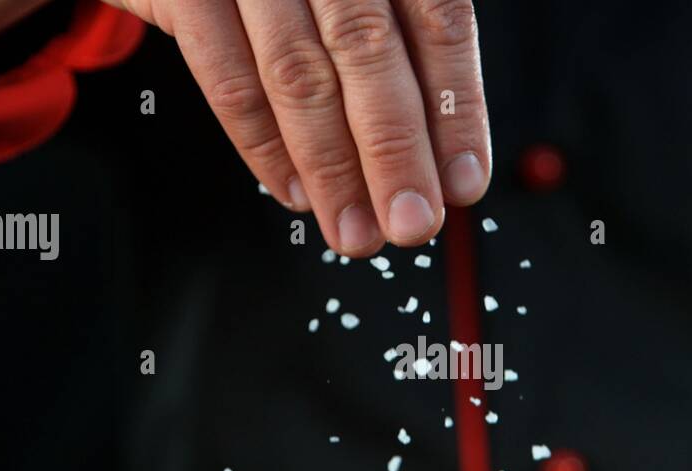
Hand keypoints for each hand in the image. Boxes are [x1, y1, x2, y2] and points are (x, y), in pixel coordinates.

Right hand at [106, 0, 491, 256]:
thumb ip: (396, 40)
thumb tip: (440, 151)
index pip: (438, 19)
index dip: (455, 108)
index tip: (464, 182)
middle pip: (367, 53)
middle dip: (395, 153)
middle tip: (412, 223)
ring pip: (298, 75)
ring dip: (332, 168)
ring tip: (355, 229)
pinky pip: (228, 79)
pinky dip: (263, 146)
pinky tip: (295, 191)